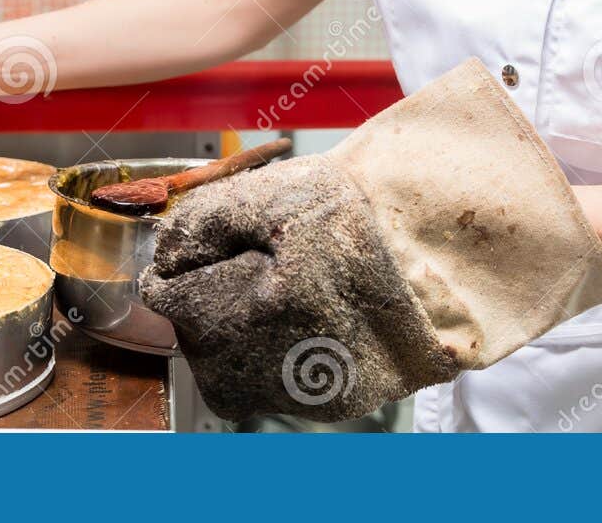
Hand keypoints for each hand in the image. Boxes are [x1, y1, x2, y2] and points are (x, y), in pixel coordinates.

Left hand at [139, 156, 456, 422]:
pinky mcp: (333, 405)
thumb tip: (164, 260)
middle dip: (207, 304)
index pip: (168, 301)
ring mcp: (306, 394)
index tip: (211, 248)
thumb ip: (199, 224)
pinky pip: (274, 386)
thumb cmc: (357, 216)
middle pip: (195, 345)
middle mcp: (278, 368)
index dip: (182, 265)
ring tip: (281, 292)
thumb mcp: (268, 195)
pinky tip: (303, 318)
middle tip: (252, 266)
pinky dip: (273, 355)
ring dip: (235, 336)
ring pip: (230, 375)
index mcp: (259, 310)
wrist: (438, 251)